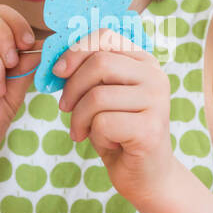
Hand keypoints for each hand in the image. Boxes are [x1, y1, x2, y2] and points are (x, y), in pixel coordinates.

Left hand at [53, 27, 178, 207]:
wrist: (146, 176)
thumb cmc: (119, 133)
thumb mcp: (101, 96)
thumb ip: (87, 74)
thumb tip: (56, 62)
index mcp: (144, 62)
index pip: (105, 36)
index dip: (75, 51)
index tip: (58, 72)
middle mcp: (155, 76)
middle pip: (99, 63)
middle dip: (72, 88)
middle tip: (64, 108)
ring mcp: (157, 102)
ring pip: (97, 96)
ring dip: (79, 118)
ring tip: (85, 131)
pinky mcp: (151, 129)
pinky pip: (103, 123)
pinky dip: (95, 136)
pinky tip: (110, 144)